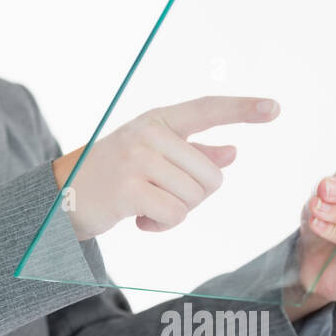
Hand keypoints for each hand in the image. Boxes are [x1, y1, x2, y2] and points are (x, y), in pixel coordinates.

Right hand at [52, 95, 280, 241]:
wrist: (59, 197)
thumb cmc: (111, 177)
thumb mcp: (150, 157)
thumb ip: (191, 154)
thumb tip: (232, 153)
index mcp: (156, 120)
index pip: (206, 109)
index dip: (242, 109)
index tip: (275, 108)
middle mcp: (148, 134)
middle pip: (211, 176)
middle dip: (194, 197)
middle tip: (160, 197)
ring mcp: (138, 159)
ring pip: (195, 198)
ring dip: (175, 213)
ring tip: (144, 207)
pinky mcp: (129, 188)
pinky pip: (175, 215)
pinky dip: (162, 227)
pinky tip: (139, 221)